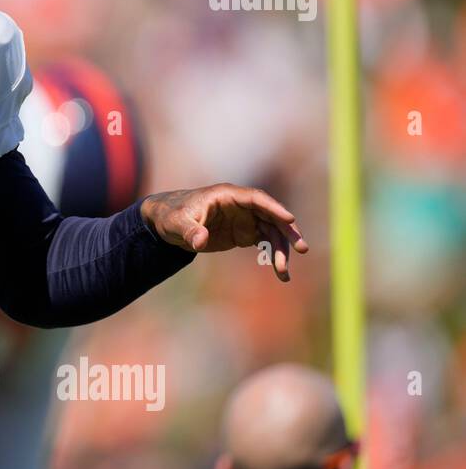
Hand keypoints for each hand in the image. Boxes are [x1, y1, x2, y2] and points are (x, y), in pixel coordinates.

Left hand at [140, 184, 307, 281]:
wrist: (167, 223)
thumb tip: (200, 241)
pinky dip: (273, 255)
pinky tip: (279, 272)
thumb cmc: (172, 215)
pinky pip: (265, 242)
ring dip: (280, 250)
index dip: (273, 208)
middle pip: (271, 216)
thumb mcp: (177, 223)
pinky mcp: (244, 233)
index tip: (290, 220)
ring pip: (271, 232)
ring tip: (283, 273)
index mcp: (227, 195)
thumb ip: (190, 231)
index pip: (256, 199)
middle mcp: (241, 205)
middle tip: (301, 248)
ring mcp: (244, 219)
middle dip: (287, 232)